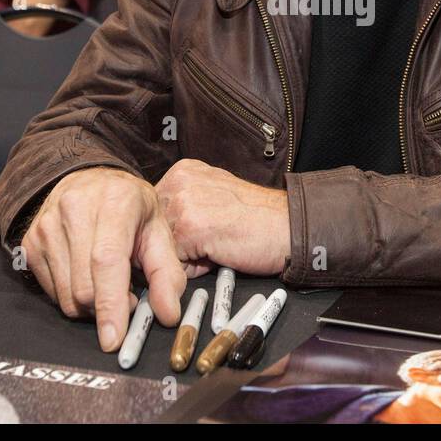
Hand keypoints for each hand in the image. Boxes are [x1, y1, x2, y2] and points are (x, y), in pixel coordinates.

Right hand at [21, 167, 185, 351]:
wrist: (88, 180)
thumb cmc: (128, 206)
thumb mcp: (159, 229)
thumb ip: (167, 273)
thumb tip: (168, 314)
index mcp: (114, 203)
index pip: (107, 262)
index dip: (111, 305)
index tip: (114, 340)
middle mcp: (74, 211)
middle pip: (84, 288)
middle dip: (108, 308)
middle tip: (129, 297)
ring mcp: (46, 227)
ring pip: (66, 296)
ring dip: (91, 305)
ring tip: (109, 284)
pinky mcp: (30, 243)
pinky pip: (52, 293)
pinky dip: (73, 297)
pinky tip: (88, 277)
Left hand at [155, 158, 289, 276]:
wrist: (286, 226)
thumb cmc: (257, 217)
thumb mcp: (215, 196)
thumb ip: (185, 205)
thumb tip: (159, 232)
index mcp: (183, 171)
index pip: (154, 211)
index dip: (172, 230)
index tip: (196, 233)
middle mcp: (179, 181)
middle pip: (154, 228)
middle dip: (175, 243)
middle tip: (208, 240)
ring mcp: (183, 204)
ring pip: (161, 247)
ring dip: (183, 256)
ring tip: (213, 246)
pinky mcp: (190, 229)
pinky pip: (174, 263)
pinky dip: (193, 269)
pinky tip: (216, 254)